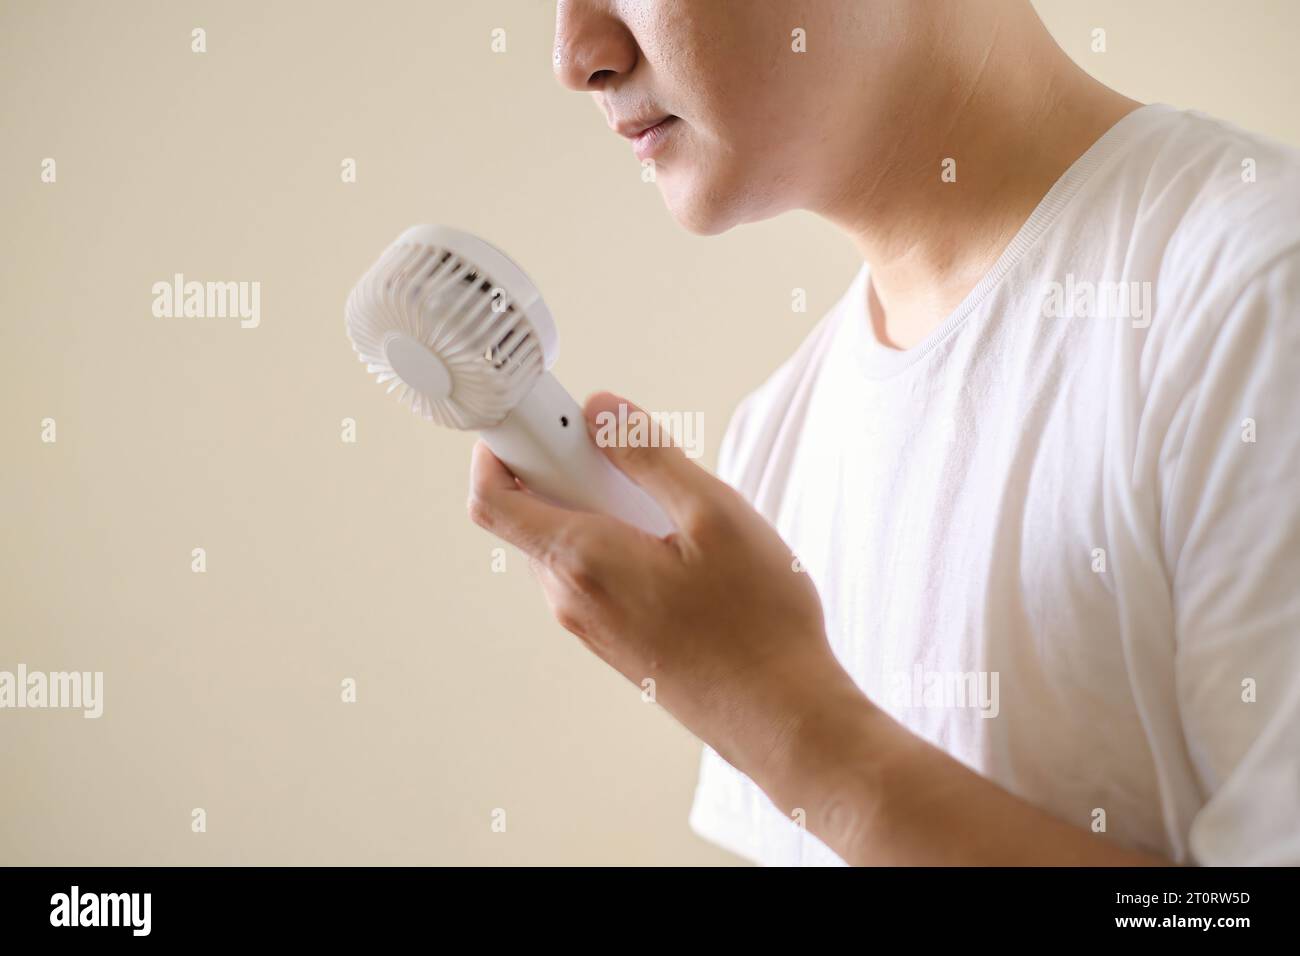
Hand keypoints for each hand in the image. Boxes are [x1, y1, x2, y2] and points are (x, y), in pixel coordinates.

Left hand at [467, 391, 856, 785]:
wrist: (781, 717)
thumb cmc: (757, 624)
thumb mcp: (713, 514)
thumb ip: (649, 455)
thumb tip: (601, 412)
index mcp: (582, 559)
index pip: (492, 498)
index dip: (499, 448)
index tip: (536, 420)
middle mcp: (571, 597)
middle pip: (534, 513)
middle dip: (572, 471)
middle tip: (634, 460)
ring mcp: (591, 625)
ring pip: (571, 543)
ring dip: (604, 510)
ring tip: (675, 516)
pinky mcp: (616, 641)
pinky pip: (596, 575)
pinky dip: (620, 545)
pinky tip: (682, 554)